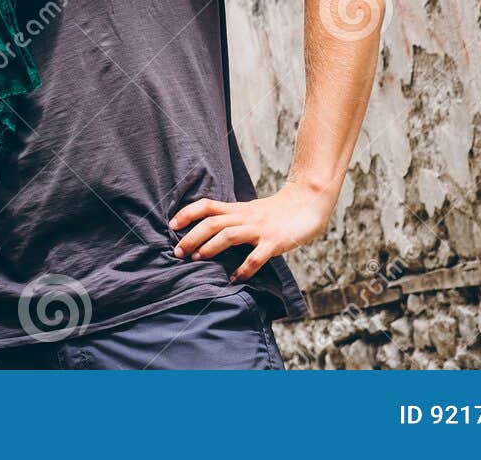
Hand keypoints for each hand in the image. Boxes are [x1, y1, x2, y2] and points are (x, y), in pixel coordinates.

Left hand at [169, 180, 336, 282]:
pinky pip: (256, 256)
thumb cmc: (278, 211)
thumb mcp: (251, 211)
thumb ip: (233, 219)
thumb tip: (211, 233)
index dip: (187, 213)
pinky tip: (234, 278)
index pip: (207, 206)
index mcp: (238, 209)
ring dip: (210, 248)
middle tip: (177, 251)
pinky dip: (244, 268)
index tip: (171, 225)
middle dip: (191, 236)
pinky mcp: (275, 241)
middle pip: (211, 222)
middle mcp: (245, 217)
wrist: (308, 202)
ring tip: (197, 260)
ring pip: (228, 235)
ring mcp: (260, 229)